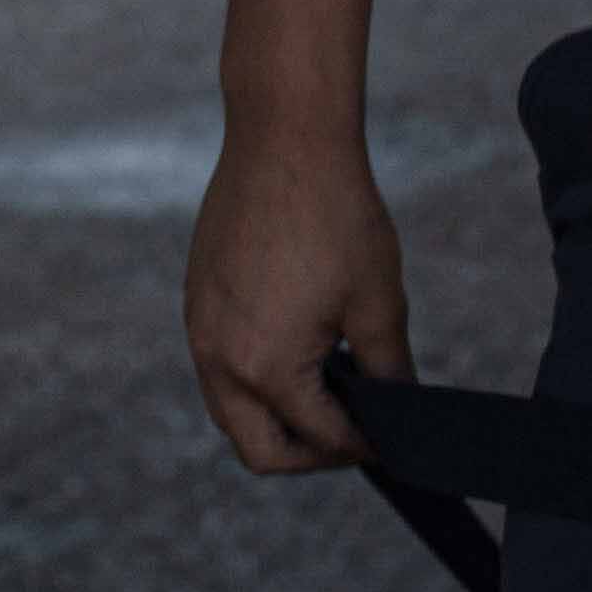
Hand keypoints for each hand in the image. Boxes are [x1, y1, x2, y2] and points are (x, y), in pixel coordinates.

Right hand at [186, 123, 407, 474]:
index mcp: (264, 366)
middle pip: (257, 449)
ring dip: (276, 417)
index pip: (318, 439)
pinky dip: (252, 378)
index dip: (362, 446)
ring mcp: (199, 325)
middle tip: (353, 431)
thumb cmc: (335, 215)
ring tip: (327, 389)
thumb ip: (388, 375)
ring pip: (230, 409)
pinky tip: (296, 345)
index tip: (389, 436)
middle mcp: (218, 355)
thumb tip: (396, 415)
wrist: (284, 137)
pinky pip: (217, 365)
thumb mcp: (378, 305)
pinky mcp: (195, 296)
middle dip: (309, 453)